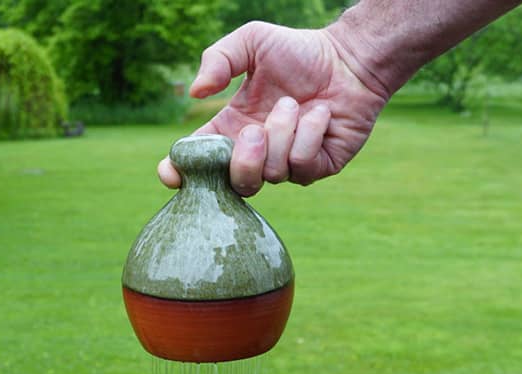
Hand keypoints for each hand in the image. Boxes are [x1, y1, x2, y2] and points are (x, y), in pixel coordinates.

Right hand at [158, 21, 388, 196]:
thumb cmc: (300, 52)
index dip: (180, 173)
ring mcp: (286, 166)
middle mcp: (257, 154)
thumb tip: (195, 92)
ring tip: (297, 104)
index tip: (171, 173)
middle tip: (255, 129)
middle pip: (236, 184)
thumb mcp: (252, 42)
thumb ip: (219, 58)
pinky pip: (300, 165)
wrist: (350, 60)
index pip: (199, 163)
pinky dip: (309, 134)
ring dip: (282, 132)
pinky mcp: (316, 170)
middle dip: (243, 159)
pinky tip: (321, 114)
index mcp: (233, 131)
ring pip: (270, 173)